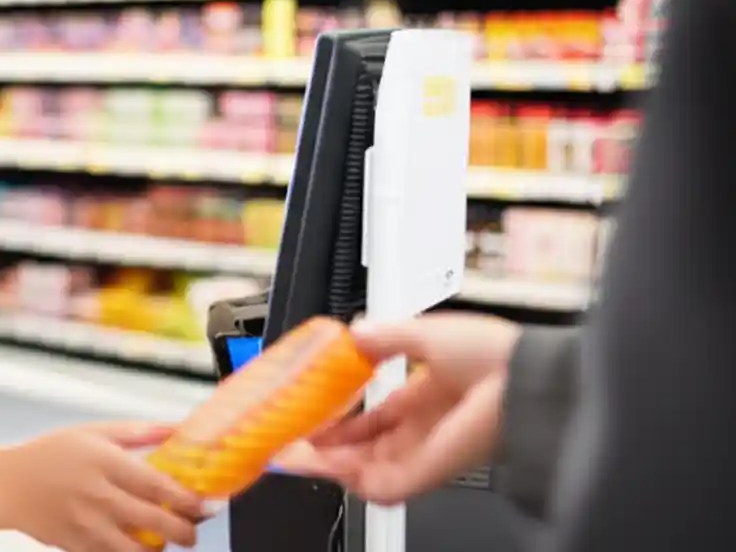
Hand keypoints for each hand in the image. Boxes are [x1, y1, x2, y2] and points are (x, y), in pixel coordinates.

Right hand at [0, 422, 204, 551]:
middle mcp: (98, 496)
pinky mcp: (76, 546)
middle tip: (192, 529)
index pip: (159, 486)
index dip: (189, 500)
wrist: (6, 485)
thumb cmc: (51, 454)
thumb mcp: (95, 432)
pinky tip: (136, 546)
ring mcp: (87, 525)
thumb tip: (178, 429)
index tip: (206, 505)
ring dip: (159, 549)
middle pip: (156, 522)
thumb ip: (140, 432)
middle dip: (184, 531)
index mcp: (106, 462)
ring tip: (164, 541)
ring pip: (137, 550)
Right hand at [275, 313, 521, 504]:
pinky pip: (378, 487)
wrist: (526, 378)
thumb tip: (353, 332)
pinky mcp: (425, 473)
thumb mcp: (426, 332)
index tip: (312, 411)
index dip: (340, 419)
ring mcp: (423, 454)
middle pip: (363, 449)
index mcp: (427, 398)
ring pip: (364, 472)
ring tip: (294, 452)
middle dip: (325, 446)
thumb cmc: (495, 355)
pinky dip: (346, 478)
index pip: (373, 418)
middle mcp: (424, 430)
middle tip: (292, 437)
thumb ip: (386, 336)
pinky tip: (321, 462)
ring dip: (326, 464)